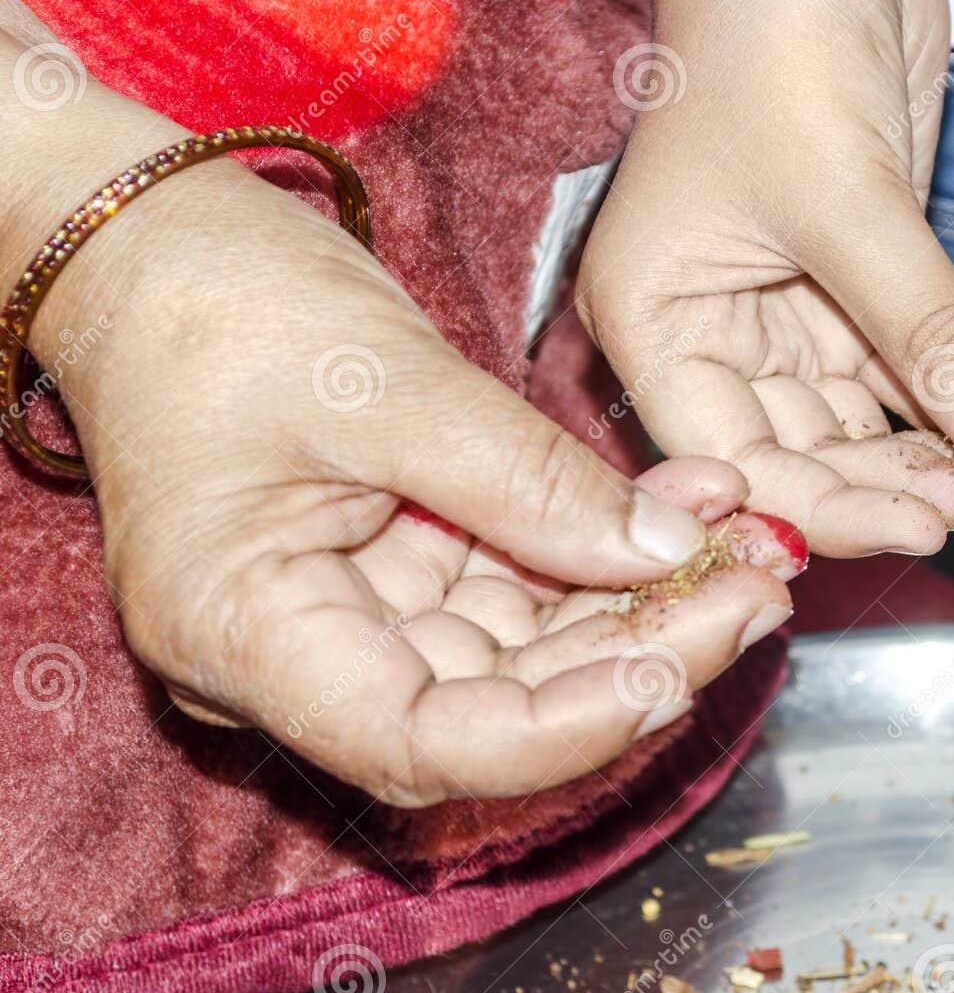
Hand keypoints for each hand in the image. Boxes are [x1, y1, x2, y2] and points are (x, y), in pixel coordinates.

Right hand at [34, 152, 796, 807]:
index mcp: (245, 634)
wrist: (156, 249)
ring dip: (643, 600)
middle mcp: (302, 654)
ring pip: (526, 648)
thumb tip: (668, 559)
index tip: (679, 668)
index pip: (428, 742)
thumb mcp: (384, 382)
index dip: (565, 728)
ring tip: (750, 540)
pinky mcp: (401, 569)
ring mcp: (357, 614)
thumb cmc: (216, 301)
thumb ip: (529, 483)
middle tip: (759, 590)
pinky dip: (605, 547)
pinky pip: (521, 581)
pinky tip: (690, 505)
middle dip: (638, 652)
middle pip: (497, 704)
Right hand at [579, 0, 953, 557]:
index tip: (932, 524)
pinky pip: (915, 369)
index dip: (833, 507)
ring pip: (872, 423)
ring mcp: (791, 315)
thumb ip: (930, 328)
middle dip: (916, 489)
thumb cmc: (777, 43)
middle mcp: (717, 336)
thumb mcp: (849, 198)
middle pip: (815, 455)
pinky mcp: (859, 286)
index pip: (741, 460)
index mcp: (660, 325)